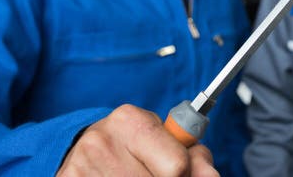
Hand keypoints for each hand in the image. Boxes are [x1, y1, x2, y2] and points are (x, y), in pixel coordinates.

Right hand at [57, 104, 218, 176]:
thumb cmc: (131, 146)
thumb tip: (210, 175)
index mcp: (129, 121)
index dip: (184, 174)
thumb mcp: (161, 140)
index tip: (178, 171)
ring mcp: (81, 168)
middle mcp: (101, 143)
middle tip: (153, 174)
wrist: (81, 151)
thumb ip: (191, 154)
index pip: (177, 165)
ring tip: (136, 176)